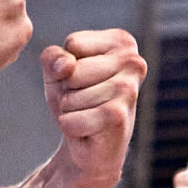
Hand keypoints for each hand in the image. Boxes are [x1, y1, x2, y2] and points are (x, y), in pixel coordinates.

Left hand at [44, 31, 145, 181]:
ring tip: (86, 115)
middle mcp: (133, 62)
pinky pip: (75, 118)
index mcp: (122, 42)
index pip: (73, 44)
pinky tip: (85, 131)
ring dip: (69, 109)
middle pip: (72, 70)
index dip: (66, 66)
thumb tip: (67, 65)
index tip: (82, 81)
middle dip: (68, 89)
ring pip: (72, 94)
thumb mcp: (57, 71)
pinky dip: (70, 126)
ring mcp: (129, 89)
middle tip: (84, 102)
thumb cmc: (76, 100)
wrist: (90, 145)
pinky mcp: (119, 116)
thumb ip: (53, 57)